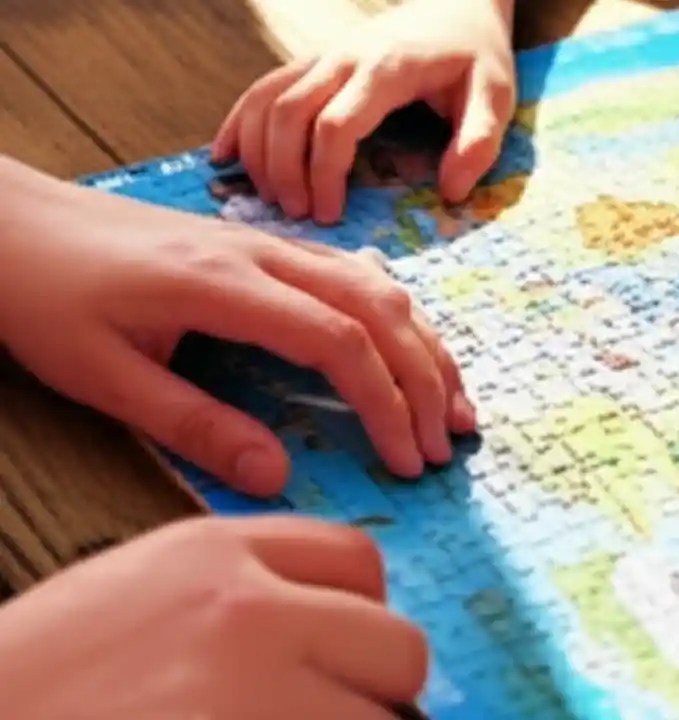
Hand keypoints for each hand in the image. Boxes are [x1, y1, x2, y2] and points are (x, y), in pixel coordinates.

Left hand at [0, 158, 474, 495]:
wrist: (12, 220)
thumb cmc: (45, 295)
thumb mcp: (100, 375)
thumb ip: (191, 423)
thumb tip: (275, 475)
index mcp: (224, 284)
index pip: (339, 339)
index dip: (385, 402)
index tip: (406, 458)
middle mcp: (262, 254)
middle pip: (377, 307)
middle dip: (424, 378)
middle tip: (446, 444)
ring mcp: (267, 243)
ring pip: (376, 283)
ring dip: (423, 344)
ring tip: (453, 404)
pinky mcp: (264, 246)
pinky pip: (352, 271)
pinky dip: (395, 314)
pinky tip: (410, 341)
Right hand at [0, 517, 426, 718]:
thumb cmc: (36, 681)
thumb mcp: (134, 594)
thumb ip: (237, 594)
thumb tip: (334, 633)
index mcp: (213, 553)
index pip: (360, 561)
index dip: (363, 615)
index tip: (344, 656)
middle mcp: (248, 612)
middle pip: (400, 646)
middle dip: (378, 692)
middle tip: (326, 714)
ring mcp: (252, 697)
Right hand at [212, 0, 516, 223]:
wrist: (455, 5)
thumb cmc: (476, 56)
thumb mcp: (496, 96)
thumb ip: (479, 143)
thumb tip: (452, 192)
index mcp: (386, 70)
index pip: (336, 124)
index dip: (324, 173)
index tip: (329, 214)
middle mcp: (343, 58)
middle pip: (289, 113)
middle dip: (284, 169)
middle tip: (296, 216)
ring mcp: (322, 56)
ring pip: (266, 98)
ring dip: (258, 151)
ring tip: (270, 199)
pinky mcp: (312, 62)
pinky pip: (262, 88)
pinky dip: (239, 122)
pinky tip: (227, 157)